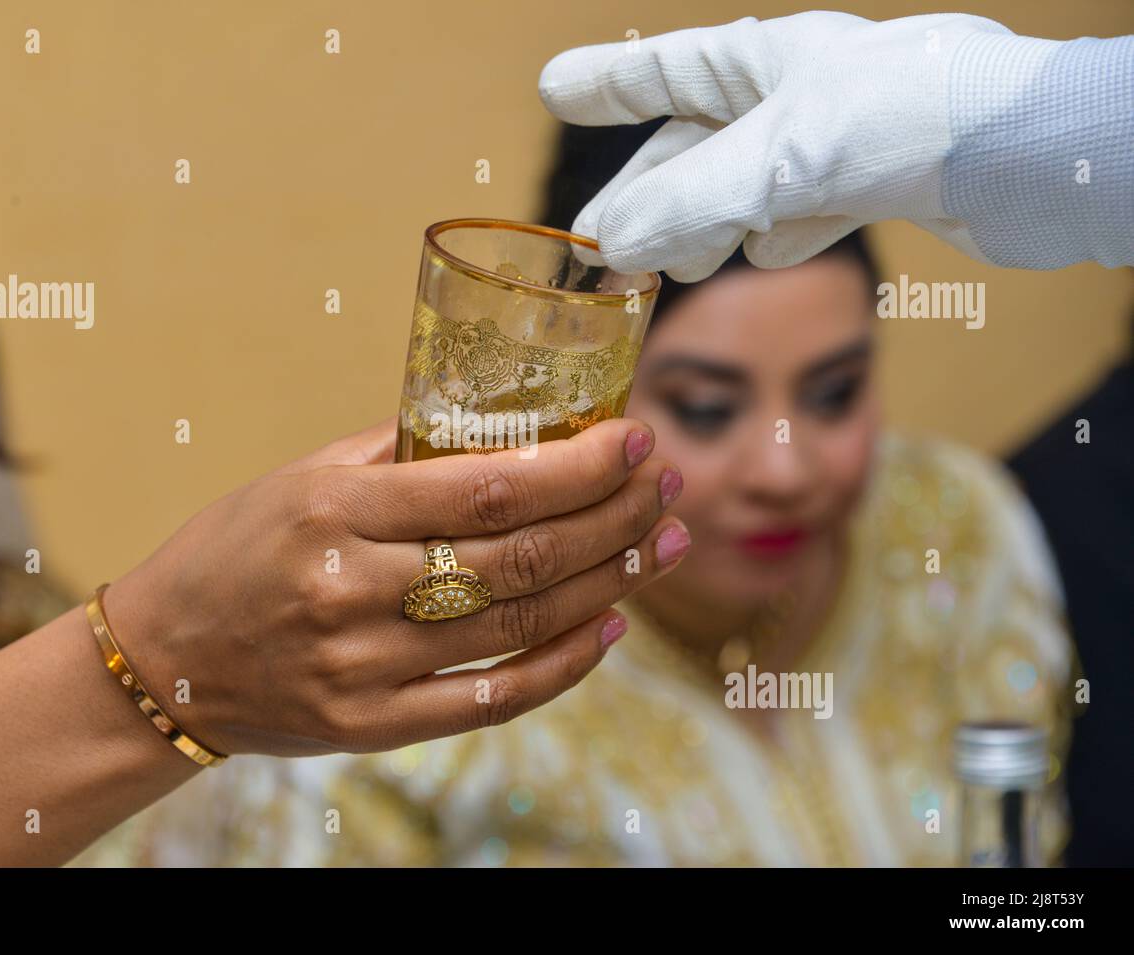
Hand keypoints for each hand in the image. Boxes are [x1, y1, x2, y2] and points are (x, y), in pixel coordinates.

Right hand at [102, 415, 688, 756]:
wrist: (163, 663)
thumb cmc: (232, 552)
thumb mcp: (298, 477)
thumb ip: (395, 451)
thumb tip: (502, 423)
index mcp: (333, 509)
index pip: (488, 485)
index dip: (578, 465)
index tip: (634, 439)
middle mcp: (351, 588)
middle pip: (521, 555)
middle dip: (613, 518)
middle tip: (664, 490)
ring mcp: (364, 668)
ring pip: (521, 625)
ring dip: (608, 584)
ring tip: (660, 548)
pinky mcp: (372, 727)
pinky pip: (493, 698)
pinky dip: (564, 665)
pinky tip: (609, 627)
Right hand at [538, 12, 1025, 278]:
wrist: (1026, 154)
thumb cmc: (904, 119)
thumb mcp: (776, 160)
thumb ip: (686, 205)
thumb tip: (613, 249)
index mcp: (761, 60)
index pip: (661, 70)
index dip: (605, 84)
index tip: (555, 90)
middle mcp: (790, 96)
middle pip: (691, 150)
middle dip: (645, 198)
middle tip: (596, 248)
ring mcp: (829, 141)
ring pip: (739, 190)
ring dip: (704, 228)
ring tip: (666, 268)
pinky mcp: (869, 183)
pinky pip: (799, 212)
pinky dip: (780, 236)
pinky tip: (775, 252)